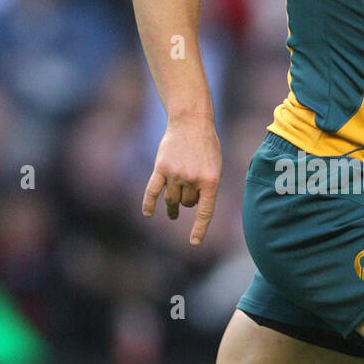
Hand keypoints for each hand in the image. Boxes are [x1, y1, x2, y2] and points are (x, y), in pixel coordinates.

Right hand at [142, 115, 221, 245]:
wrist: (191, 122)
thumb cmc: (206, 146)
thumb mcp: (214, 166)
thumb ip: (205, 187)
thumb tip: (189, 206)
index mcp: (211, 181)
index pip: (205, 212)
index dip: (199, 229)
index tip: (193, 242)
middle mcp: (193, 179)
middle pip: (187, 203)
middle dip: (188, 201)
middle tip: (190, 190)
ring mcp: (175, 174)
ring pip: (172, 199)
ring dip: (173, 204)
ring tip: (174, 212)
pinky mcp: (161, 168)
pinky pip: (152, 191)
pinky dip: (149, 203)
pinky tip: (148, 214)